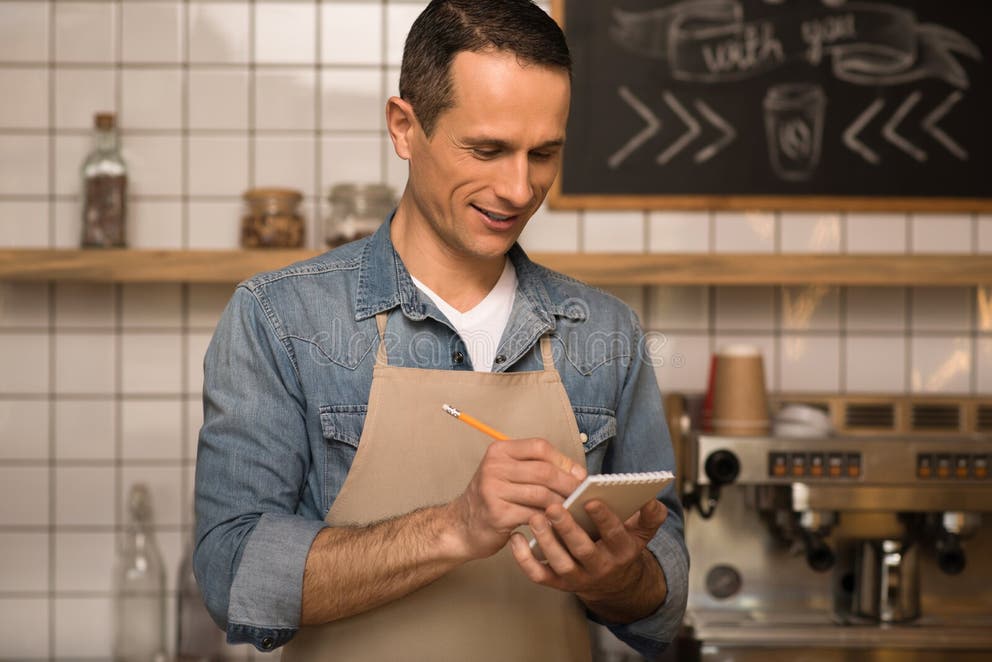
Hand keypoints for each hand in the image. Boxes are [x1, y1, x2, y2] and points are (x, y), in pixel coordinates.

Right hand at [448, 438, 585, 559]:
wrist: (461, 526)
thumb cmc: (492, 499)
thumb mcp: (507, 474)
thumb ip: (536, 468)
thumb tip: (577, 472)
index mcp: (499, 451)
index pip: (540, 447)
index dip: (564, 461)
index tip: (579, 475)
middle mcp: (494, 467)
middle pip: (544, 471)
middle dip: (568, 484)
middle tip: (582, 495)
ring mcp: (493, 490)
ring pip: (541, 494)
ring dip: (562, 504)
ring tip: (573, 510)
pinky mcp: (497, 514)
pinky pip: (533, 514)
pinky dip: (549, 520)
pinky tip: (556, 524)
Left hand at [509, 497, 667, 604]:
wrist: (614, 583)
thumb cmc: (621, 546)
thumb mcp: (641, 533)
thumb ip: (649, 516)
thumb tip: (652, 499)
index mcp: (621, 551)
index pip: (614, 535)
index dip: (604, 519)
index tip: (591, 500)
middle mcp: (600, 567)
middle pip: (583, 550)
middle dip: (568, 529)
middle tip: (553, 507)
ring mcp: (577, 577)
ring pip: (560, 563)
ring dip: (546, 542)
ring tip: (534, 518)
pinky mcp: (557, 583)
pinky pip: (539, 575)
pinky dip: (524, 559)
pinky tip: (515, 537)